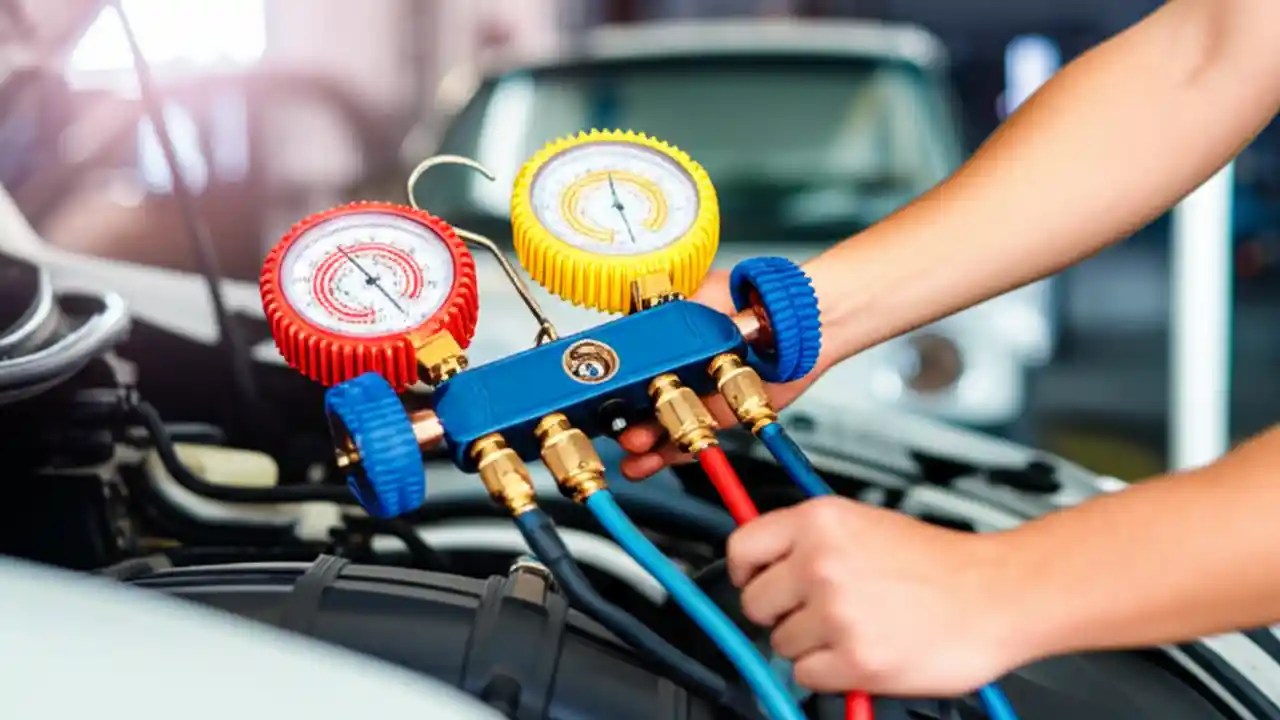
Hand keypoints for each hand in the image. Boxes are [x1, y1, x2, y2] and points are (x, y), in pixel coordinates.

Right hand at [617, 270, 824, 478]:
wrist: (803, 325)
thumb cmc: (757, 301)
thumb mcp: (704, 297)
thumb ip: (671, 315)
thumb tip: (640, 324)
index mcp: (667, 338)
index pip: (628, 366)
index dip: (614, 384)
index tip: (605, 397)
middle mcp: (677, 368)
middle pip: (637, 403)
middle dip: (626, 422)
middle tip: (624, 432)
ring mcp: (696, 394)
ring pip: (658, 426)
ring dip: (643, 444)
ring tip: (635, 455)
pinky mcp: (718, 416)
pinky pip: (687, 439)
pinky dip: (670, 455)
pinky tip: (653, 462)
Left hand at [727, 496, 1026, 696]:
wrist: (998, 593)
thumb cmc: (941, 562)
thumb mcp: (866, 523)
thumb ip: (812, 539)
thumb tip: (766, 557)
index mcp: (820, 521)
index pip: (741, 547)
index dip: (744, 571)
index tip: (753, 580)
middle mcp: (821, 562)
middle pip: (755, 602)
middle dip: (782, 612)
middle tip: (818, 611)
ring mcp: (837, 612)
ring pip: (781, 642)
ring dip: (812, 643)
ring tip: (855, 626)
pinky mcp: (856, 659)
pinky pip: (807, 675)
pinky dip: (831, 671)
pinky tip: (863, 650)